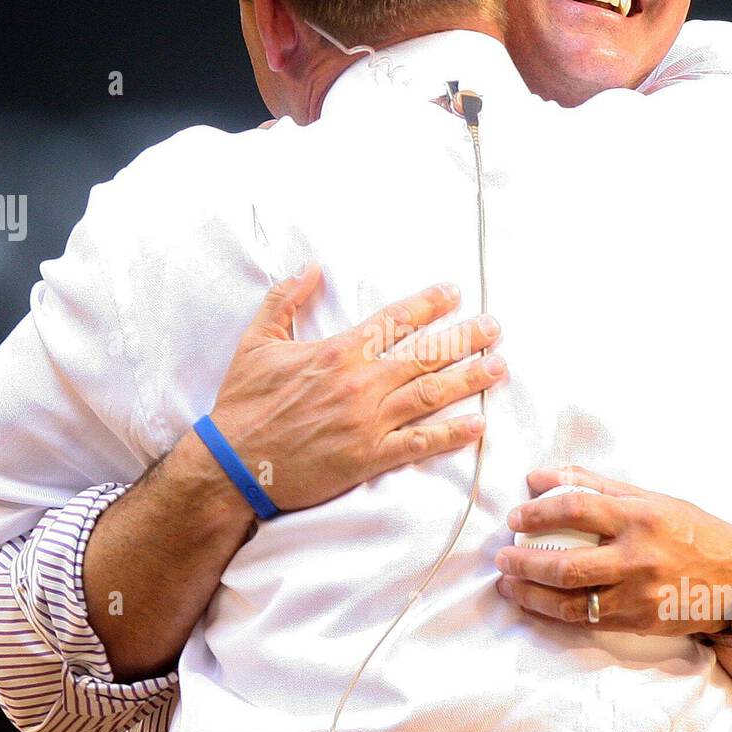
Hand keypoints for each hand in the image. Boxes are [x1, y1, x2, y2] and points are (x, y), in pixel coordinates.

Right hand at [203, 266, 505, 511]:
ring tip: (498, 366)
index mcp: (337, 352)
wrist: (233, 464)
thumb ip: (285, 300)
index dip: (428, 304)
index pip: (394, 320)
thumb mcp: (256, 342)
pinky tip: (478, 425)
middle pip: (424, 354)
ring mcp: (367, 421)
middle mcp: (360, 383)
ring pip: (430, 394)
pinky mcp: (368, 457)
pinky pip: (419, 443)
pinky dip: (451, 434)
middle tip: (494, 327)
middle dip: (464, 337)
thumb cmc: (243, 404)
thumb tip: (309, 267)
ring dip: (468, 378)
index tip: (455, 293)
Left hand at [493, 465, 731, 635]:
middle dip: (524, 563)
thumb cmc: (689, 531)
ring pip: (570, 601)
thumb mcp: (649, 498)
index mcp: (639, 517)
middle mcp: (637, 557)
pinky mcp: (638, 622)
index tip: (515, 517)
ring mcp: (637, 594)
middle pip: (566, 564)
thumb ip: (593, 486)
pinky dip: (554, 613)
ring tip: (508, 585)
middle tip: (501, 557)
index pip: (576, 509)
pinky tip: (536, 604)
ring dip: (530, 594)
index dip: (538, 513)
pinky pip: (586, 620)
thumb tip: (540, 476)